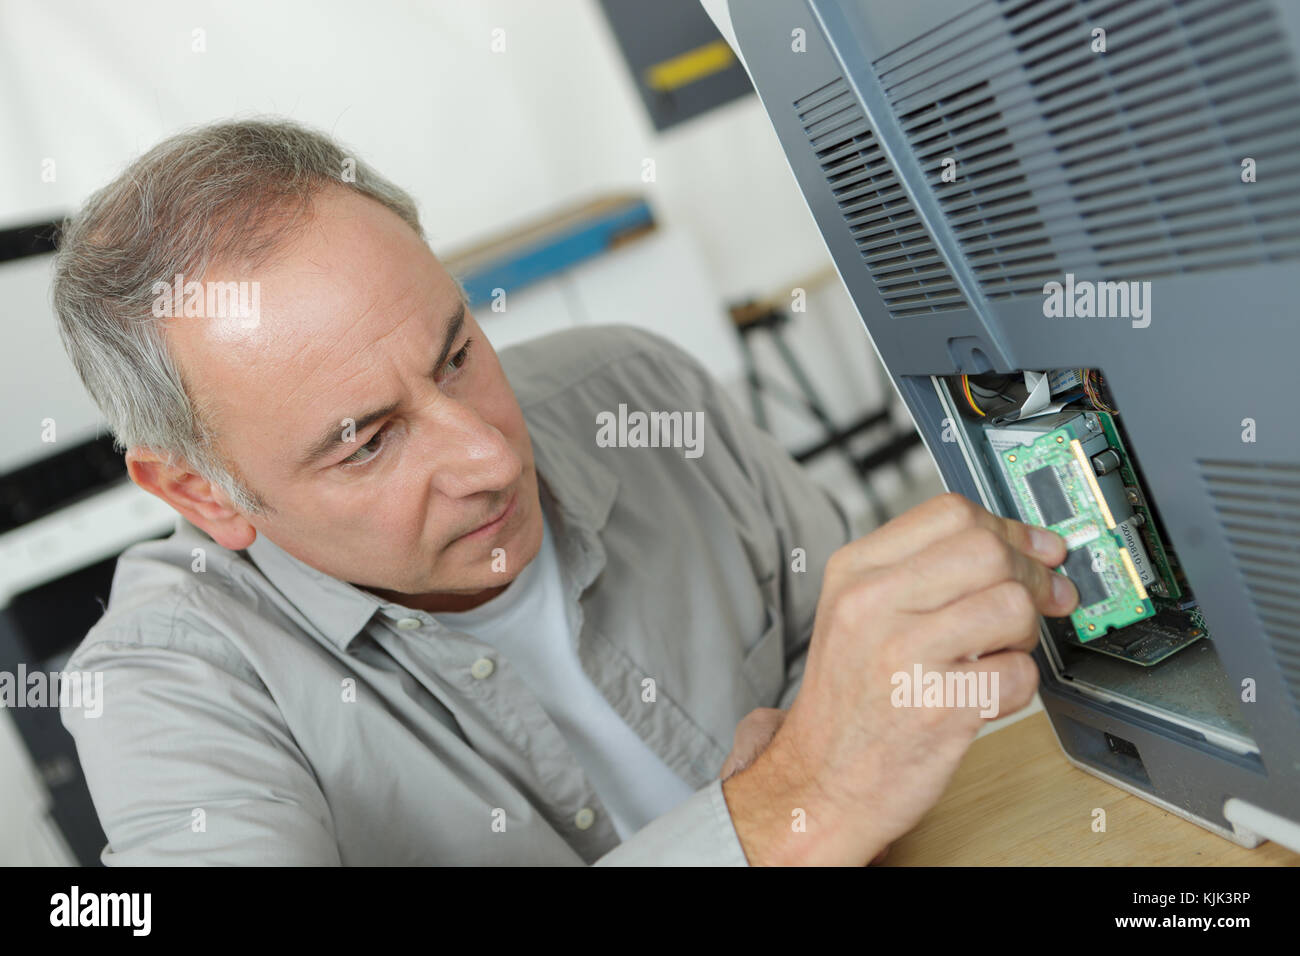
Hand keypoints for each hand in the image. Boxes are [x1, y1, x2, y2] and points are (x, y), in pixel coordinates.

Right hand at [722, 492, 1076, 864]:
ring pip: (1013, 607)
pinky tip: (986, 693)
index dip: (1008, 528)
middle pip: (989, 550)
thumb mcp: (858, 612)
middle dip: (1031, 576)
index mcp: (855, 571)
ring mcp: (904, 655)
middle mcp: (873, 604)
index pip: (951, 512)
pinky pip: (1019, 674)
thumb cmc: (849, 698)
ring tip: (997, 652)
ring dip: (1024, 633)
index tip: (1033, 550)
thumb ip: (925, 571)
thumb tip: (1024, 547)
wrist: (820, 779)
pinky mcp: (940, 708)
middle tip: (1040, 600)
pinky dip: (1017, 686)